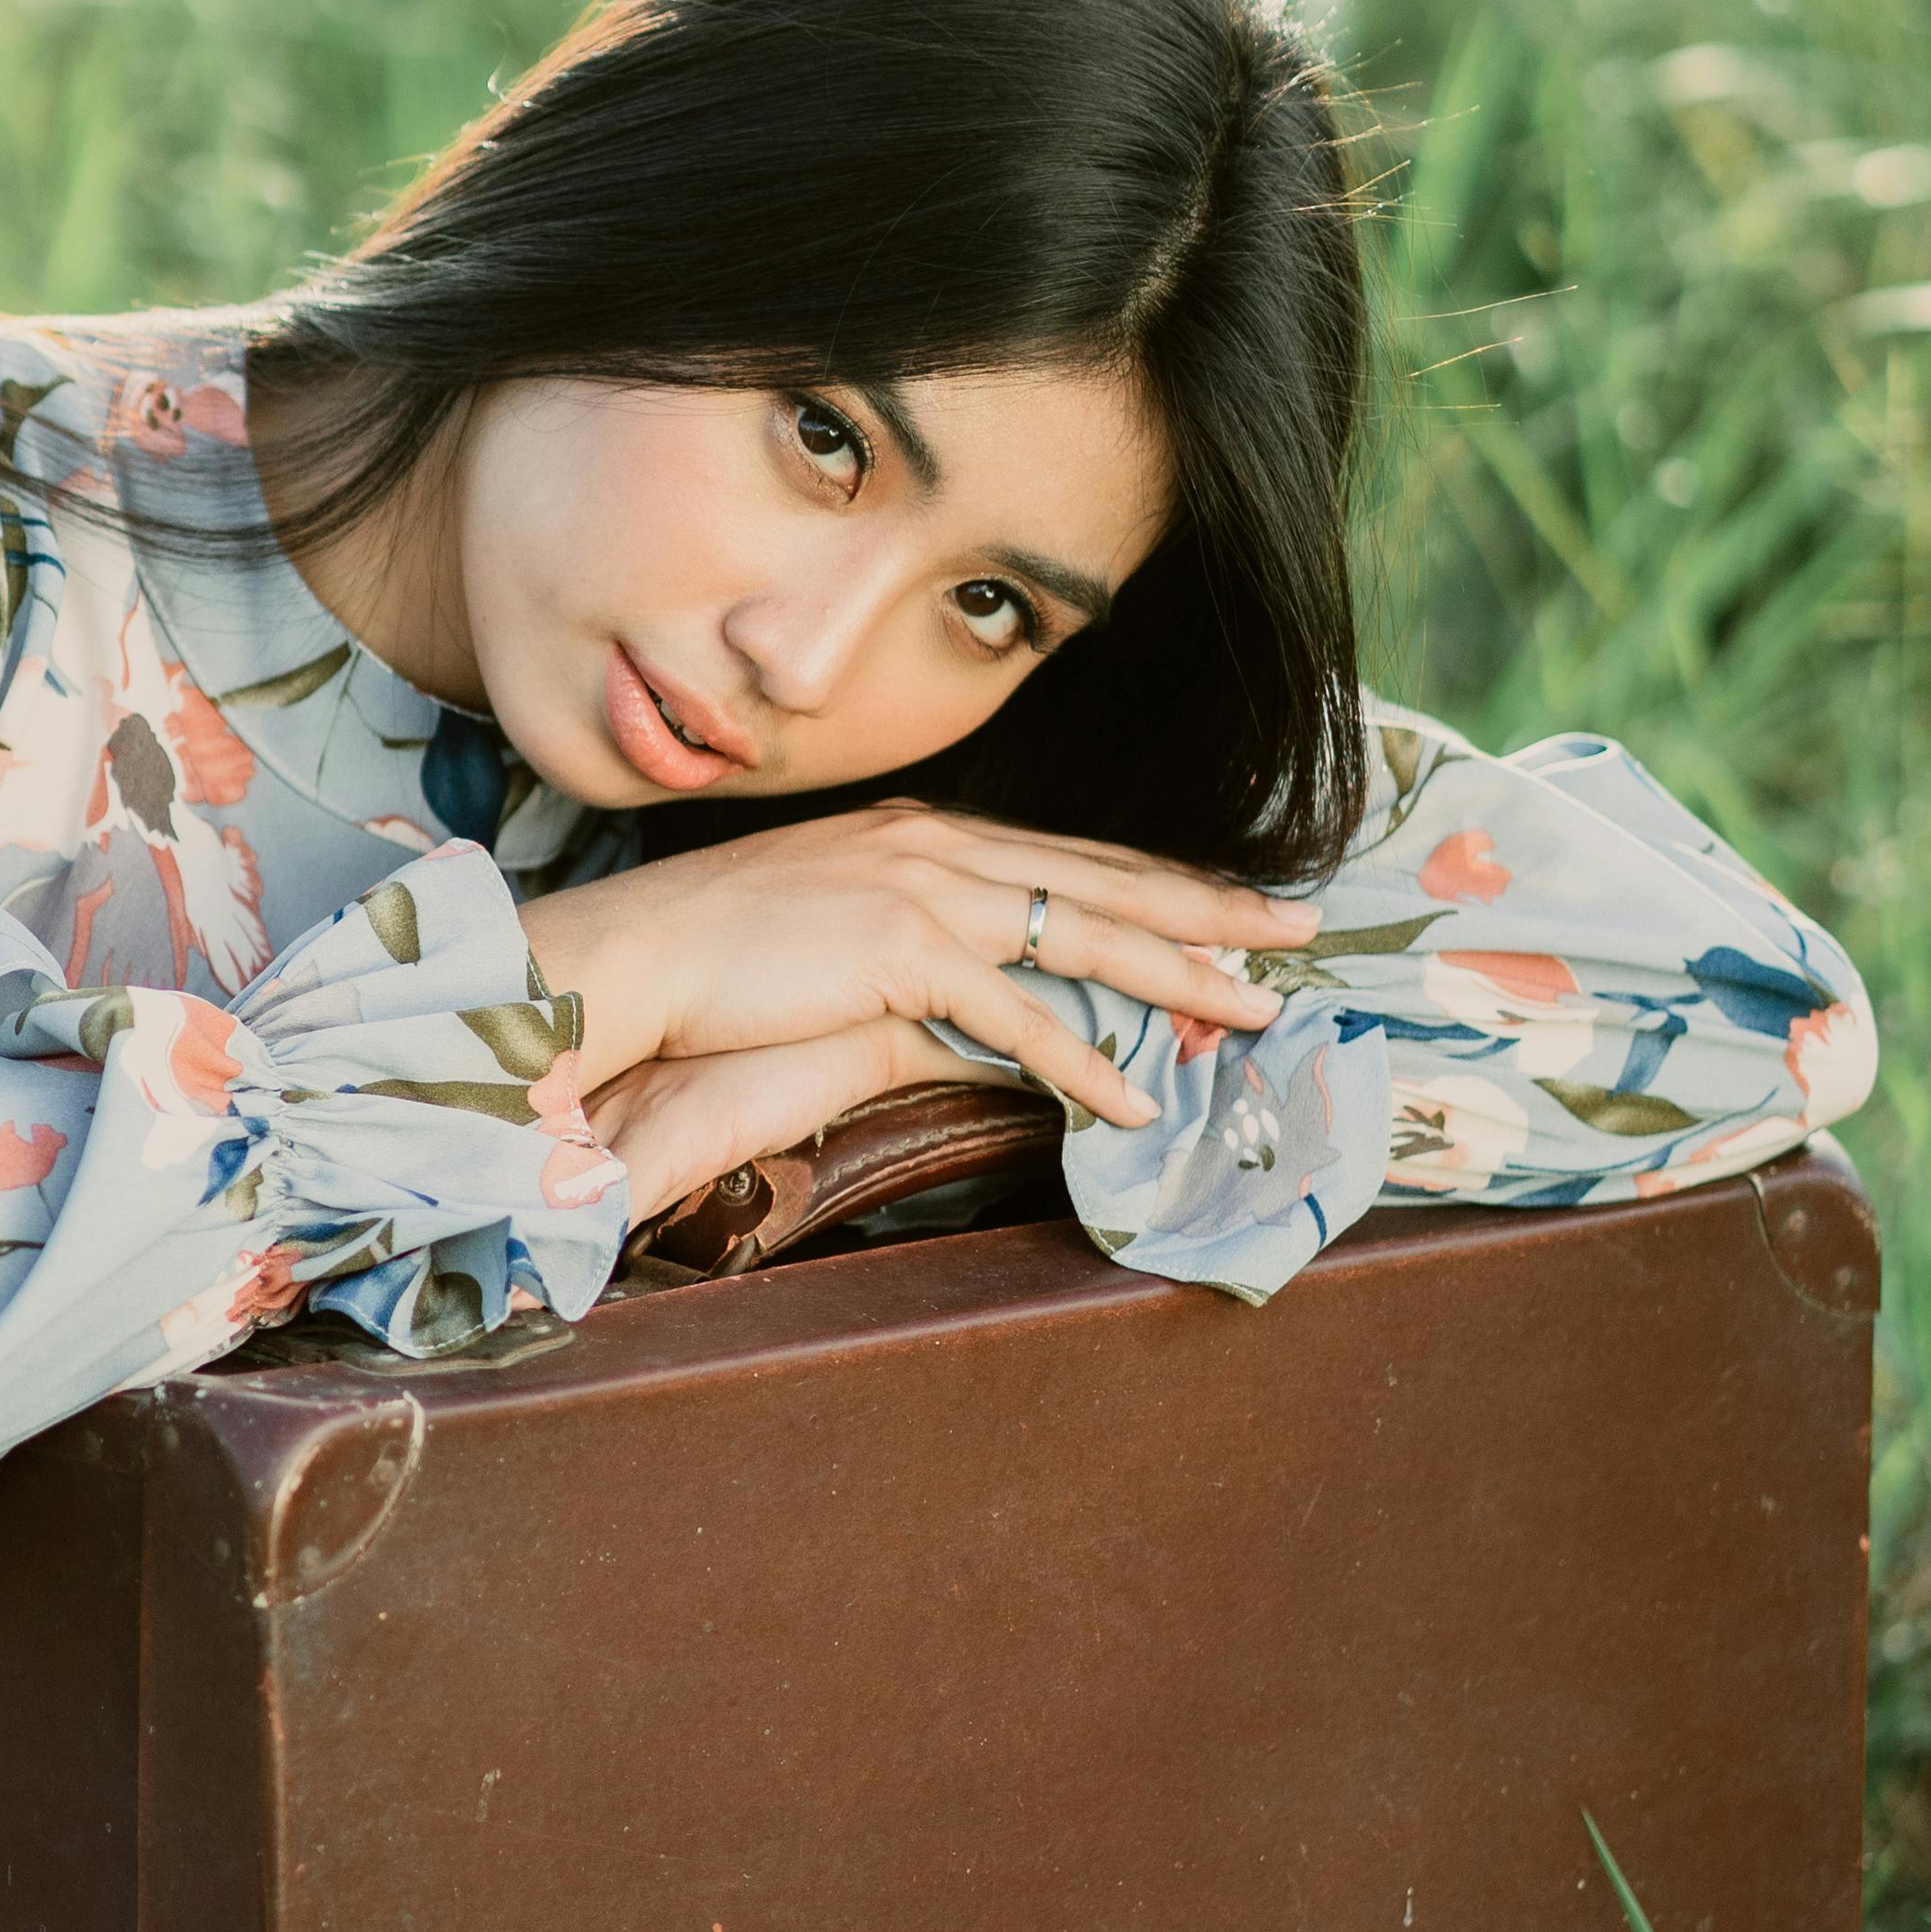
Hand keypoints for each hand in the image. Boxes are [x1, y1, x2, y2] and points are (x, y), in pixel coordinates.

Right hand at [522, 802, 1307, 1150]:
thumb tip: (949, 976)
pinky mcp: (900, 952)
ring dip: (1182, 978)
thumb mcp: (822, 911)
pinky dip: (1083, 1060)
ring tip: (1256, 1012)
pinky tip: (1134, 1097)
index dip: (1158, 882)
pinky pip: (1019, 1016)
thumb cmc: (711, 947)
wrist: (632, 953)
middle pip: (1104, 880)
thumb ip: (899, 927)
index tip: (1230, 902)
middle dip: (1210, 908)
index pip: (1068, 857)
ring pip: (1087, 936)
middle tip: (1298, 931)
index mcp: (923, 834)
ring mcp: (923, 892)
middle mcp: (937, 847)